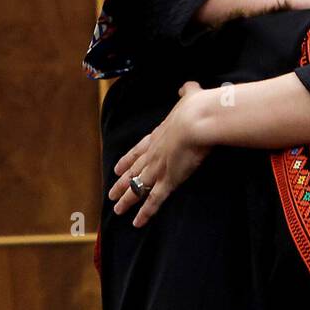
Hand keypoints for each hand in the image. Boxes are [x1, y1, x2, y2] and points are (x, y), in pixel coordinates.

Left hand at [108, 81, 212, 226]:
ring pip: (138, 188)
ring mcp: (158, 168)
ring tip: (117, 210)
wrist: (199, 120)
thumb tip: (187, 87)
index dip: (127, 160)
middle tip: (111, 193)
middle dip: (121, 183)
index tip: (117, 167)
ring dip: (127, 200)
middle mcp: (154, 153)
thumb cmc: (197, 108)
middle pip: (133, 171)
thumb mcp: (191, 96)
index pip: (139, 150)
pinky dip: (145, 213)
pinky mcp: (168, 181)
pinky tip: (137, 223)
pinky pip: (154, 201)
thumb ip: (187, 92)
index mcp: (159, 134)